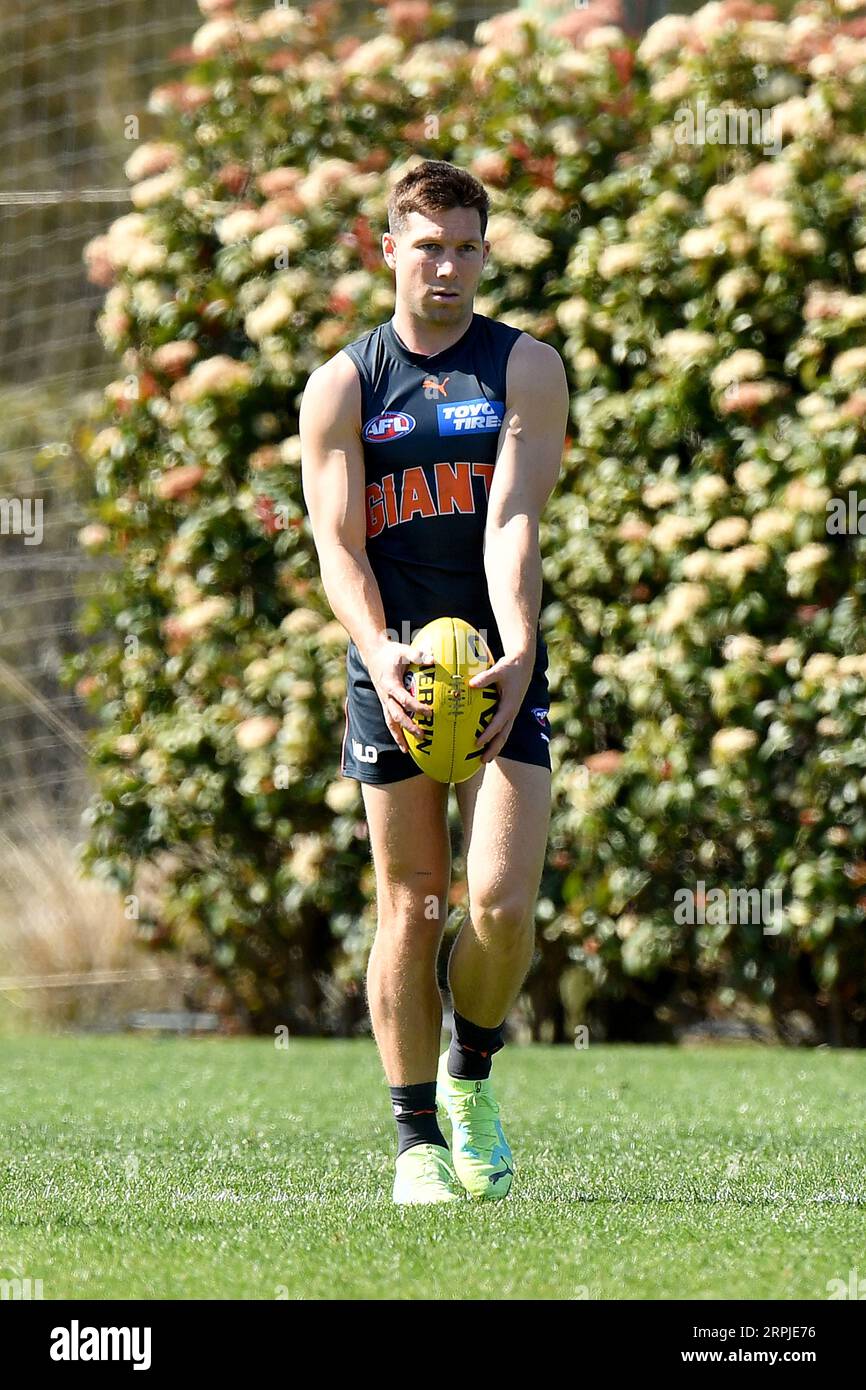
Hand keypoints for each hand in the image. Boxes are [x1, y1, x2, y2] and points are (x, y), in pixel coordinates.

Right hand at [364, 635, 434, 753]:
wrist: (373, 654)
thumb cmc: (390, 653)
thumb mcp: (403, 651)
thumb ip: (417, 655)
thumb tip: (432, 659)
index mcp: (390, 684)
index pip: (404, 700)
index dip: (416, 707)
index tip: (430, 712)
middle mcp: (385, 696)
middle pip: (396, 716)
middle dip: (408, 727)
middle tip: (423, 735)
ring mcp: (384, 701)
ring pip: (390, 722)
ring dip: (398, 736)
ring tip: (406, 751)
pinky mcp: (385, 703)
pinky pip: (389, 720)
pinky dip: (395, 733)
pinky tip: (403, 743)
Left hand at [467, 651, 532, 764]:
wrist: (523, 664)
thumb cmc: (510, 667)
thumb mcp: (498, 670)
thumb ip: (485, 678)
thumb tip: (470, 684)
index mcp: (509, 706)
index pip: (497, 725)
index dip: (487, 735)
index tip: (477, 744)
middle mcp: (511, 712)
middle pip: (503, 736)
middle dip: (493, 749)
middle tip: (481, 761)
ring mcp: (511, 713)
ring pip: (504, 734)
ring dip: (495, 747)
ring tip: (484, 760)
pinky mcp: (509, 711)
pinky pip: (502, 728)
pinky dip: (495, 737)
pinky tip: (486, 744)